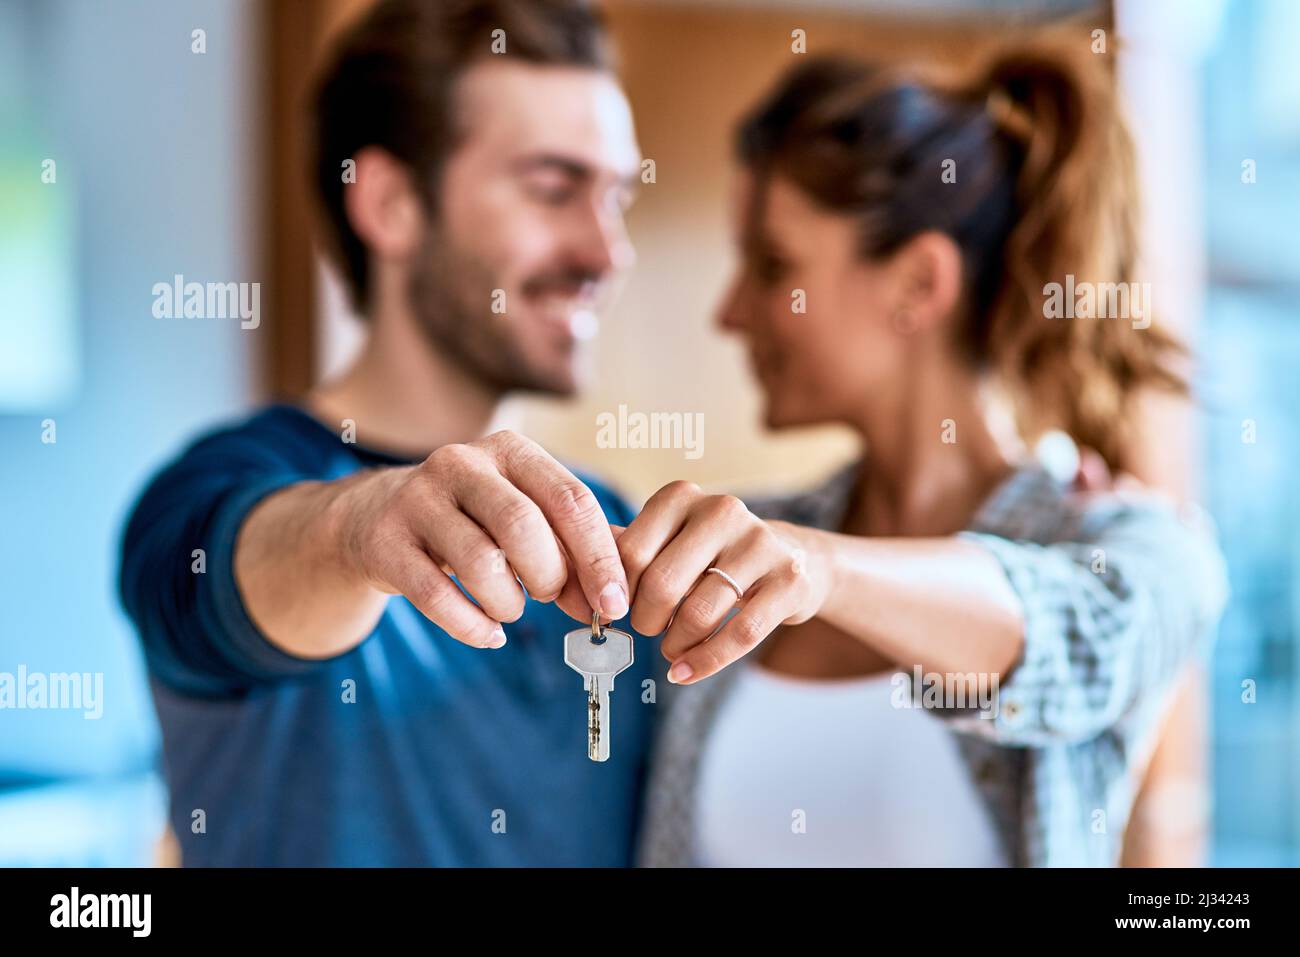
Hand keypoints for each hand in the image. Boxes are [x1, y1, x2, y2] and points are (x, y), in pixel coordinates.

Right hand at [336, 430, 628, 647]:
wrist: (377, 518)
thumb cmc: (475, 520)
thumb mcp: (527, 513)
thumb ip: (577, 547)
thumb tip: (618, 596)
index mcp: (511, 451)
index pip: (570, 500)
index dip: (599, 558)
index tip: (615, 604)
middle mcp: (461, 463)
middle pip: (524, 527)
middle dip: (551, 577)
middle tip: (552, 598)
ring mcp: (417, 500)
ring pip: (480, 564)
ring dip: (510, 603)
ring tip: (513, 608)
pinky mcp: (385, 542)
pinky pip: (437, 597)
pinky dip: (473, 627)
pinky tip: (488, 633)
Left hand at [615, 481, 829, 683]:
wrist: (792, 558)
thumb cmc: (713, 555)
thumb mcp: (669, 540)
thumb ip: (625, 552)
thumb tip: (574, 573)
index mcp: (681, 497)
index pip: (631, 553)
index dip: (618, 593)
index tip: (618, 611)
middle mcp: (722, 510)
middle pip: (661, 584)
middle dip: (645, 621)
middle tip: (647, 630)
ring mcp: (760, 543)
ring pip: (699, 613)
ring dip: (675, 645)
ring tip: (672, 650)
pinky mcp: (789, 579)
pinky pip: (741, 634)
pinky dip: (706, 662)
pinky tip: (686, 673)